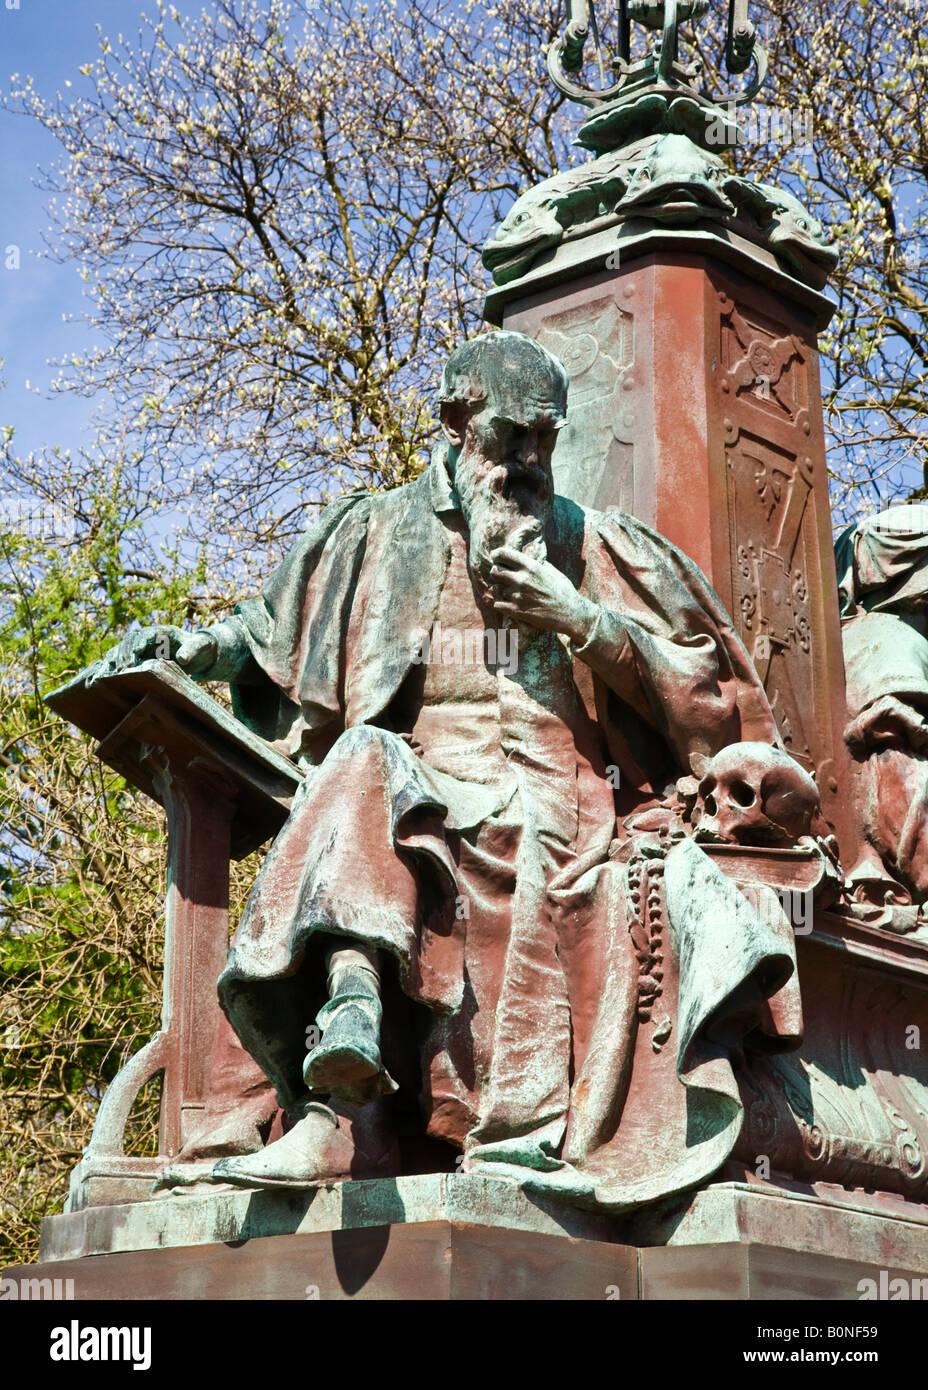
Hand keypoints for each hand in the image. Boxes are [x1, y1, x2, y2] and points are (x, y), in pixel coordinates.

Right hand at [91, 625, 217, 680]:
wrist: (199, 654)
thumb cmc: (201, 649)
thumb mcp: (202, 647)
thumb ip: (193, 649)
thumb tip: (183, 658)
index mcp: (162, 632)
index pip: (144, 635)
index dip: (137, 645)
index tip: (133, 659)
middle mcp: (148, 638)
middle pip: (128, 641)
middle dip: (122, 654)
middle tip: (120, 671)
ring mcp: (140, 647)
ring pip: (120, 650)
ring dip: (111, 661)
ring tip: (104, 676)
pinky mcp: (137, 658)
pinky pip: (119, 661)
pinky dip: (109, 667)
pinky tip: (99, 678)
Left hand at [488, 546, 599, 643]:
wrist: (570, 614)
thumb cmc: (564, 591)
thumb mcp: (552, 571)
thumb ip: (537, 563)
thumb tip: (529, 556)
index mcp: (531, 566)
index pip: (503, 554)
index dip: (496, 555)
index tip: (496, 558)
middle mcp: (522, 579)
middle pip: (495, 571)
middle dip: (496, 573)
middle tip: (500, 576)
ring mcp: (518, 595)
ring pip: (496, 588)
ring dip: (500, 590)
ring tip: (508, 592)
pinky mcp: (516, 611)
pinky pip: (496, 604)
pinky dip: (499, 604)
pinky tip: (506, 604)